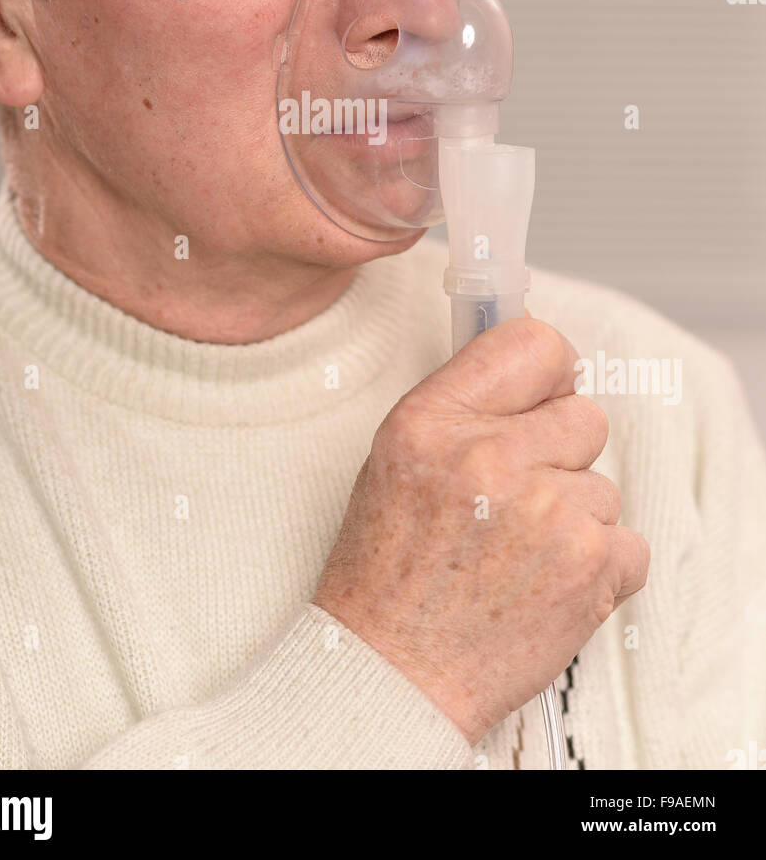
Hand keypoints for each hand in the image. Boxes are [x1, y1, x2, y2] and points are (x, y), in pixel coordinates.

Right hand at [314, 317, 649, 744]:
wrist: (394, 673)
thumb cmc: (389, 572)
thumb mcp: (397, 458)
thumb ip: (465, 407)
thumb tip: (540, 375)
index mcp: (434, 422)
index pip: (534, 345)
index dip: (550, 372)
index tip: (547, 394)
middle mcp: (490, 458)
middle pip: (585, 416)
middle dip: (560, 455)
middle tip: (519, 497)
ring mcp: (546, 513)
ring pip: (604, 486)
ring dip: (574, 519)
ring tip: (518, 555)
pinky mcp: (588, 568)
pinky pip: (628, 542)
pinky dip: (599, 568)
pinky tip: (545, 583)